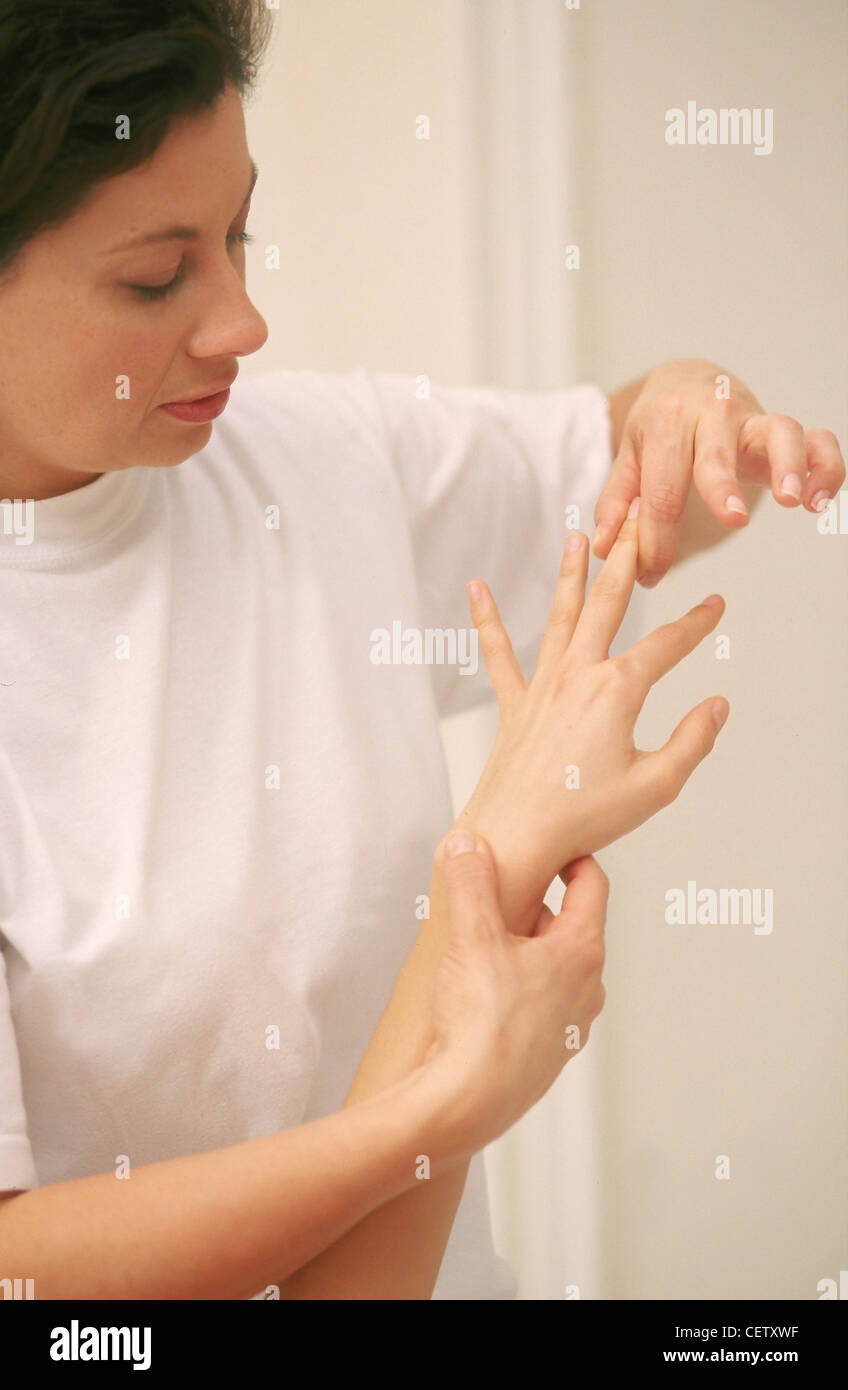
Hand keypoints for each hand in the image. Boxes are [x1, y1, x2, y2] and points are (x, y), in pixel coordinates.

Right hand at [427, 832, 607, 1152]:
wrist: (467, 1102)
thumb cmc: (480, 1023)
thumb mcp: (472, 936)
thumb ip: (471, 882)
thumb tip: (468, 845)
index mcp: (581, 953)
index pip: (593, 886)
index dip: (573, 859)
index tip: (552, 850)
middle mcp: (587, 989)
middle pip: (570, 928)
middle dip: (535, 908)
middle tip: (499, 897)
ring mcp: (571, 1026)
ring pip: (553, 970)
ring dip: (525, 953)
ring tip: (483, 948)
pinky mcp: (549, 1056)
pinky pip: (540, 1006)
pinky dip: (518, 990)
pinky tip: (482, 996)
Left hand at [450, 506, 726, 936]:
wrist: (515, 837)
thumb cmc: (582, 817)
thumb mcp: (657, 785)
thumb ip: (692, 741)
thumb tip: (717, 706)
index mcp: (616, 691)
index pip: (667, 645)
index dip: (697, 622)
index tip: (715, 604)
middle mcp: (577, 676)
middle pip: (609, 604)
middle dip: (627, 557)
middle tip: (638, 518)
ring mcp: (543, 687)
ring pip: (561, 615)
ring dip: (572, 573)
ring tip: (579, 536)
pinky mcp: (516, 705)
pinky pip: (498, 652)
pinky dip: (486, 619)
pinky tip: (475, 588)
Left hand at [596, 358, 845, 586]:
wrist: (689, 380)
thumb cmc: (659, 425)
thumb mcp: (630, 455)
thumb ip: (619, 501)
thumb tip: (605, 547)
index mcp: (667, 423)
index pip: (662, 489)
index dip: (656, 538)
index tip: (651, 574)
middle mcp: (712, 415)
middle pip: (717, 454)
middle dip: (722, 488)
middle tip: (731, 519)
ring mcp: (753, 418)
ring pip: (779, 432)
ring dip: (789, 465)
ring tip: (792, 500)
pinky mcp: (781, 427)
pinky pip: (817, 440)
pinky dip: (825, 465)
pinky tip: (820, 500)